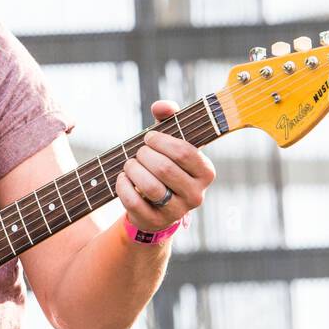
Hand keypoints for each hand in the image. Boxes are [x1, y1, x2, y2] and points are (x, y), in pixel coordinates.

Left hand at [115, 99, 215, 233]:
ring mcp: (176, 212)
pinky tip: (123, 178)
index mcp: (206, 172)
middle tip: (138, 152)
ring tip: (129, 164)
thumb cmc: (166, 166)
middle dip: (144, 155)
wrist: (157, 206)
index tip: (149, 137)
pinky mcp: (155, 222)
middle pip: (165, 168)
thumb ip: (170, 118)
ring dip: (133, 169)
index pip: (184, 152)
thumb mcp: (171, 142)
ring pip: (150, 186)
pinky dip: (123, 186)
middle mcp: (196, 195)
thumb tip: (161, 106)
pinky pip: (134, 201)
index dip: (161, 141)